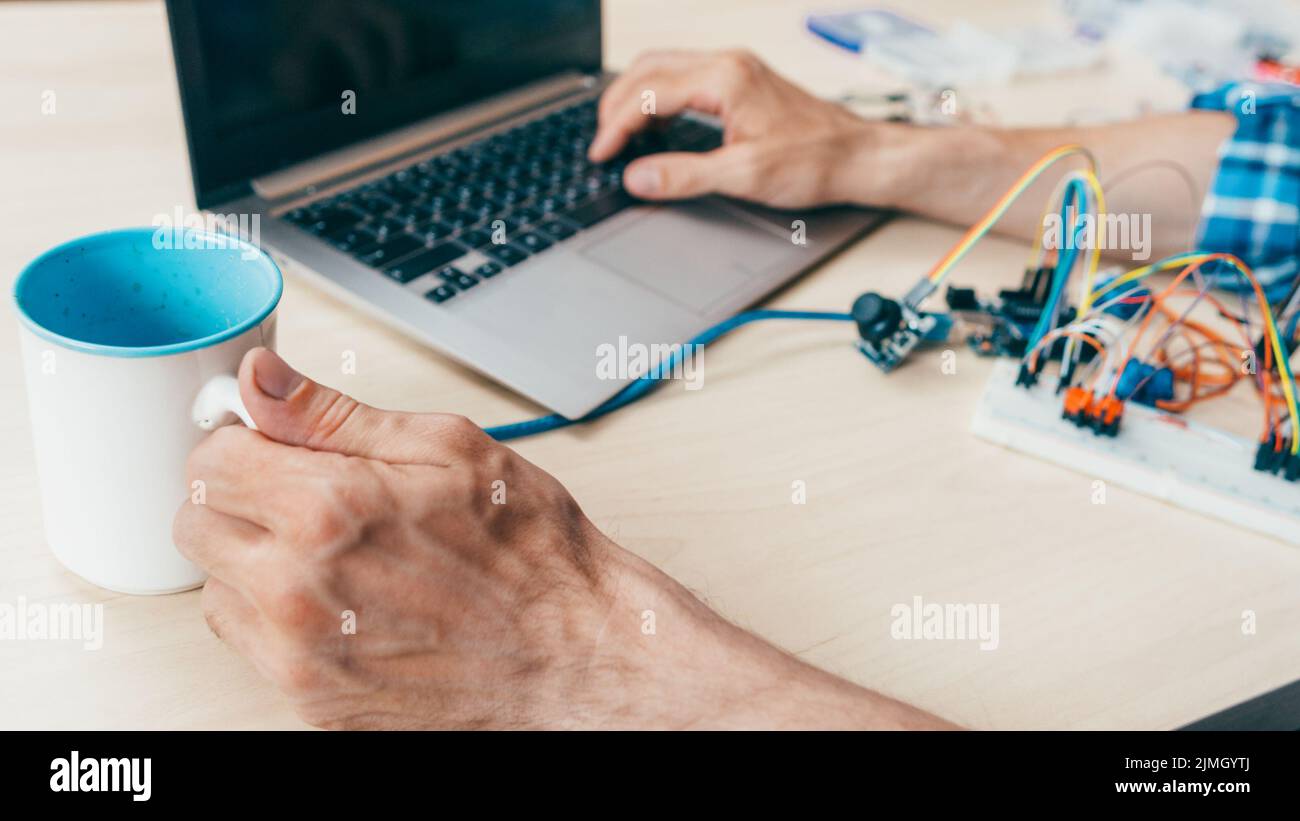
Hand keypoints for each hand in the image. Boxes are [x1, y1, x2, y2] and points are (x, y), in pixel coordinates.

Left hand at [175, 348, 949, 728]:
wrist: (576, 657)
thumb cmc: (531, 556)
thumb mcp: (449, 448)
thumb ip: (335, 414)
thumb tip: (261, 379)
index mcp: (327, 512)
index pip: (211, 457)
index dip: (240, 437)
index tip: (268, 440)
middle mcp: (297, 591)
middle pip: (195, 522)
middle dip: (238, 493)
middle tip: (300, 490)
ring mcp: (300, 656)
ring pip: (216, 587)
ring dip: (253, 557)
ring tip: (334, 549)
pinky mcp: (311, 700)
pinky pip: (250, 644)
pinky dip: (276, 614)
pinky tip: (344, 598)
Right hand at [589, 49, 904, 208]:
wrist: (859, 157)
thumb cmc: (816, 161)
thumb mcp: (744, 175)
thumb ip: (684, 176)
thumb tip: (638, 177)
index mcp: (725, 79)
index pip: (649, 94)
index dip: (616, 126)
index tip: (600, 153)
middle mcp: (728, 64)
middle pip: (648, 69)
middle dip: (616, 104)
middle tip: (601, 142)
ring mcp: (735, 69)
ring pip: (664, 68)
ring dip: (635, 98)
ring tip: (619, 135)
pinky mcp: (742, 81)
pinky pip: (684, 77)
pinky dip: (658, 98)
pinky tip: (655, 126)